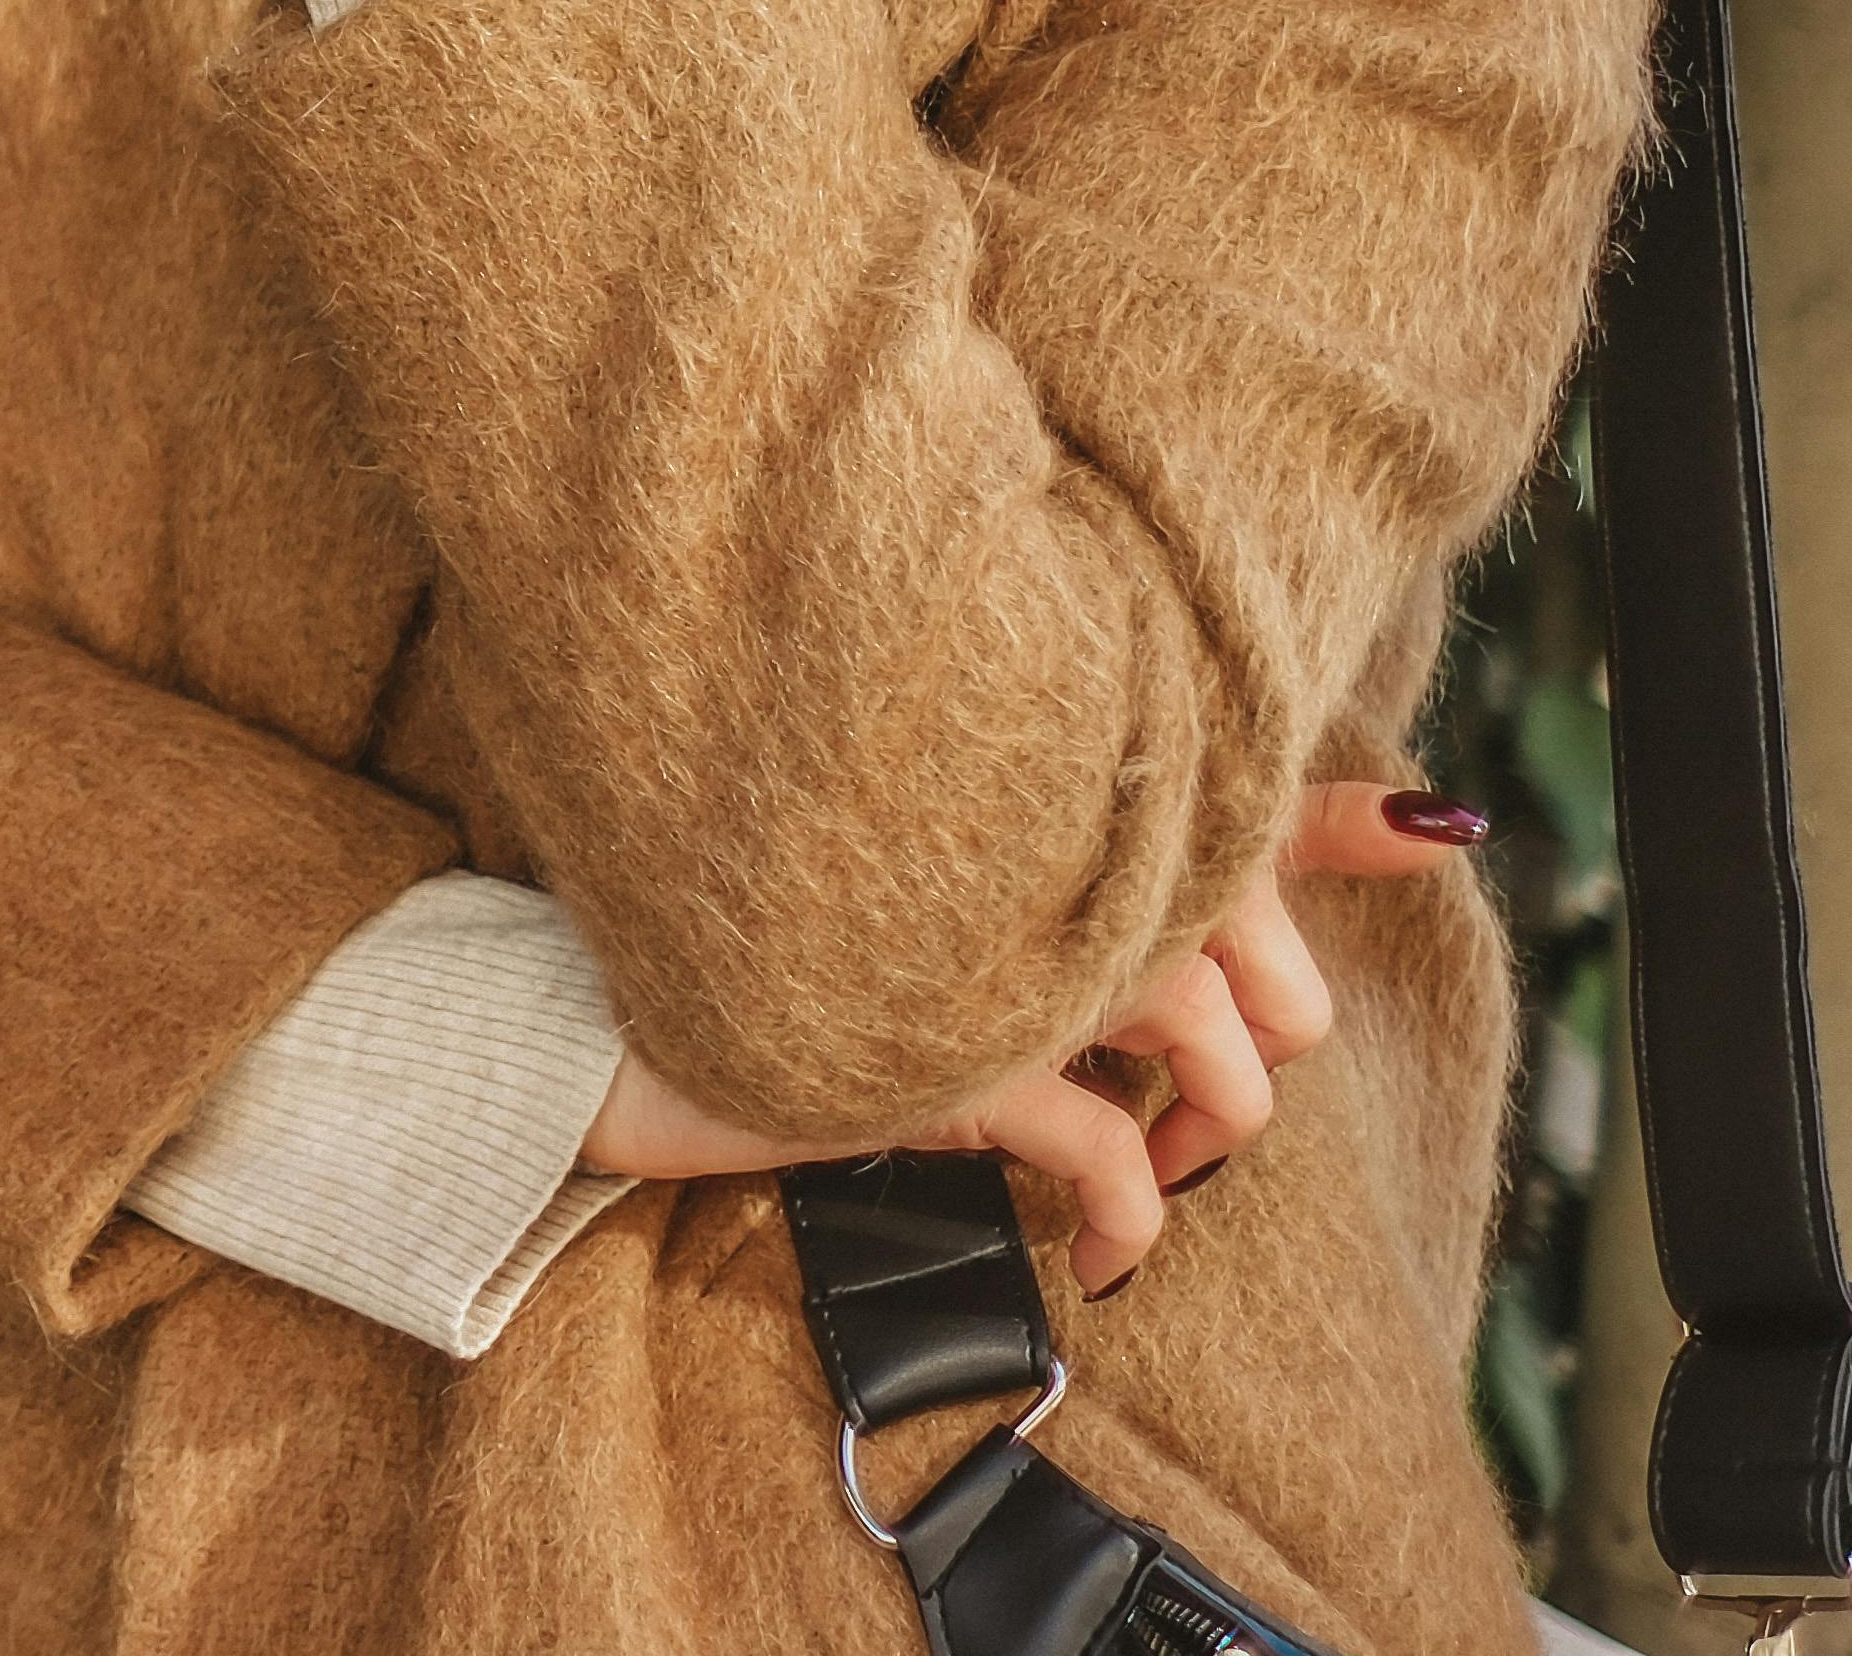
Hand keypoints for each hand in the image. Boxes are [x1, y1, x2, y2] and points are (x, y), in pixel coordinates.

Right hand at [574, 780, 1491, 1293]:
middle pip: (1260, 961)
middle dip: (1252, 1042)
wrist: (608, 1016)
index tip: (1435, 829)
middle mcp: (1040, 851)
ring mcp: (1002, 948)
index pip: (1233, 796)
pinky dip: (1133, 1218)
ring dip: (1201, 1136)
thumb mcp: (949, 904)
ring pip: (1215, 1057)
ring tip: (1150, 1166)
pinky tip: (1104, 1251)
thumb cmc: (777, 946)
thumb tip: (1331, 875)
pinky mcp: (959, 1053)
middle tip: (1181, 1090)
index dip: (1348, 817)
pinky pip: (1116, 1154)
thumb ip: (1098, 874)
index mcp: (1042, 793)